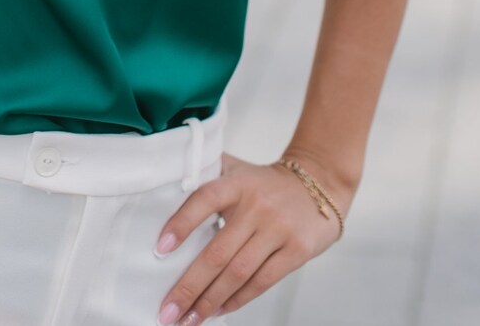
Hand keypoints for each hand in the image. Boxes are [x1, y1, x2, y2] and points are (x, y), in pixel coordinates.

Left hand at [153, 150, 347, 321]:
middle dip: (189, 285)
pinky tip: (218, 311)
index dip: (181, 223)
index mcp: (237, 183)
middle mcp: (257, 206)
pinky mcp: (297, 251)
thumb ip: (206, 173)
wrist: (319, 184)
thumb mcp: (237, 169)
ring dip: (210, 301)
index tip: (160, 249)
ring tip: (189, 319)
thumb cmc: (265, 183)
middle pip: (217, 252)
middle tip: (167, 310)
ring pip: (238, 273)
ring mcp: (278, 229)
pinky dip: (237, 300)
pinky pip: (262, 282)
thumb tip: (165, 183)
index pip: (205, 199)